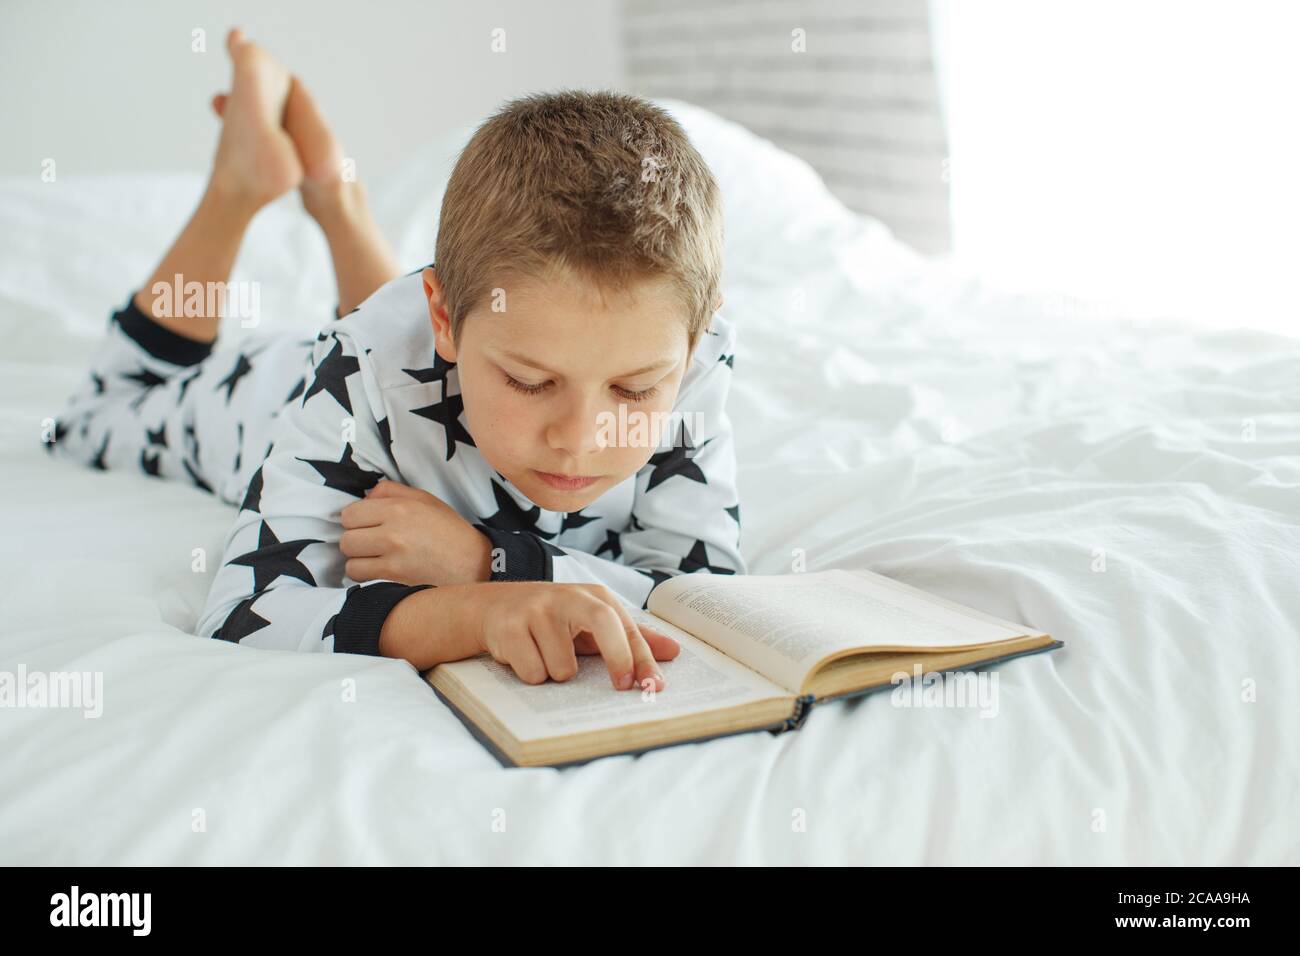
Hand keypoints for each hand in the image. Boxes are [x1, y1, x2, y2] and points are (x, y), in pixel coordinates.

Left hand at [340, 479, 490, 586]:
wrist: (475, 564)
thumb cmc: (450, 531)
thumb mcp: (426, 500)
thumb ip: (391, 491)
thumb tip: (364, 498)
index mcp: (399, 508)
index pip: (350, 514)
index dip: (356, 520)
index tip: (368, 525)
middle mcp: (393, 532)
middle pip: (347, 539)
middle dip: (356, 541)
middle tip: (372, 543)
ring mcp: (393, 559)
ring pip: (350, 561)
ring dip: (359, 561)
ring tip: (376, 559)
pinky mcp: (395, 580)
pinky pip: (361, 578)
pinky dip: (366, 576)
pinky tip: (381, 572)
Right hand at [473, 582, 680, 691]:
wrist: (489, 609)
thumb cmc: (550, 621)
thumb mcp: (590, 624)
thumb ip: (630, 637)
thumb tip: (673, 650)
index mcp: (592, 596)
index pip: (625, 626)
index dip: (641, 658)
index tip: (653, 685)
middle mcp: (566, 596)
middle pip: (603, 625)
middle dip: (617, 659)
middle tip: (620, 686)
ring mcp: (536, 610)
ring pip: (563, 668)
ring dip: (555, 673)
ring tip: (543, 655)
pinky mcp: (509, 628)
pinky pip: (533, 673)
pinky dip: (531, 675)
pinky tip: (522, 656)